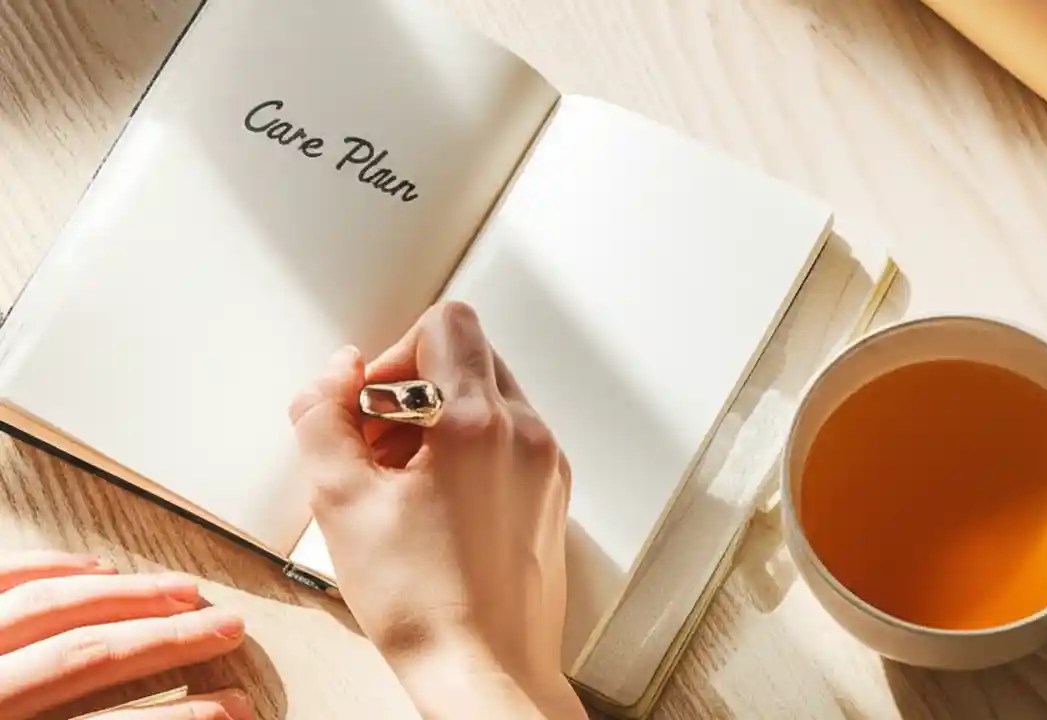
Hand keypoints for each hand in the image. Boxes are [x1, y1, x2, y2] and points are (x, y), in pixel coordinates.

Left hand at [0, 550, 249, 719]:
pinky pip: (0, 577)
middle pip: (86, 653)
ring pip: (47, 605)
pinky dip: (51, 567)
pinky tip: (98, 568)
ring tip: (182, 592)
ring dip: (127, 595)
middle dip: (168, 638)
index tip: (230, 707)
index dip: (180, 716)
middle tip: (226, 629)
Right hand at [289, 302, 583, 718]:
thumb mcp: (340, 503)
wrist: (484, 672)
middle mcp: (526, 433)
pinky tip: (435, 502)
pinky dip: (469, 449)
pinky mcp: (551, 493)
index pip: (447, 324)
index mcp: (477, 423)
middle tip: (378, 445)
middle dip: (412, 386)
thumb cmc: (424, 606)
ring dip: (439, 417)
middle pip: (468, 356)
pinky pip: (509, 438)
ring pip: (489, 396)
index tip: (370, 405)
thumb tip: (335, 376)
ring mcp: (546, 463)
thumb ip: (323, 418)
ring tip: (403, 480)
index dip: (394, 354)